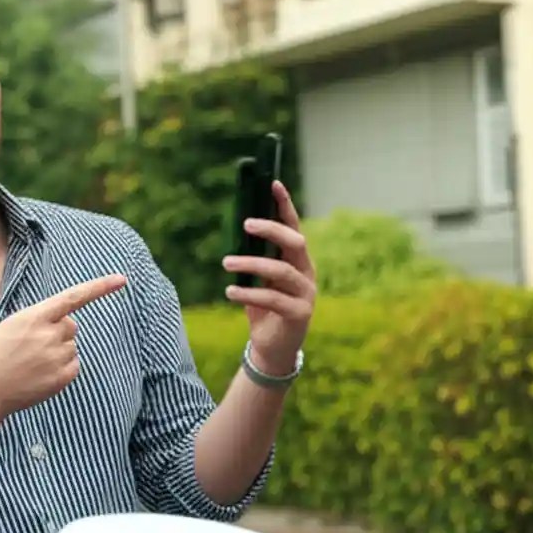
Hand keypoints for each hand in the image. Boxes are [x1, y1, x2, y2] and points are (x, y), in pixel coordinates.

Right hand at [0, 274, 126, 416]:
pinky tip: (39, 374)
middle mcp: (48, 334)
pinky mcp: (62, 377)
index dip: (99, 288)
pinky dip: (61, 369)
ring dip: (57, 352)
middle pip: (71, 326)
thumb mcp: (11, 326)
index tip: (121, 280)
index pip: (72, 297)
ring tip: (30, 363)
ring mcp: (56, 356)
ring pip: (71, 347)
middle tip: (33, 346)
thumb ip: (40, 320)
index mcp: (33, 316)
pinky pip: (73, 365)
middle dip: (59, 332)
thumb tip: (68, 326)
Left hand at [222, 181, 316, 374]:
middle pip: (296, 242)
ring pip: (281, 270)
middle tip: (246, 223)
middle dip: (272, 229)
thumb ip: (254, 258)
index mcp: (297, 260)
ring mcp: (306, 293)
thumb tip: (238, 231)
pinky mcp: (299, 314)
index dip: (285, 205)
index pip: (294, 227)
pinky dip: (249, 293)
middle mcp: (306, 272)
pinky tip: (230, 291)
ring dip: (251, 263)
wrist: (273, 348)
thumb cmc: (263, 308)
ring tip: (226, 263)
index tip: (273, 183)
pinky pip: (273, 298)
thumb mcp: (258, 280)